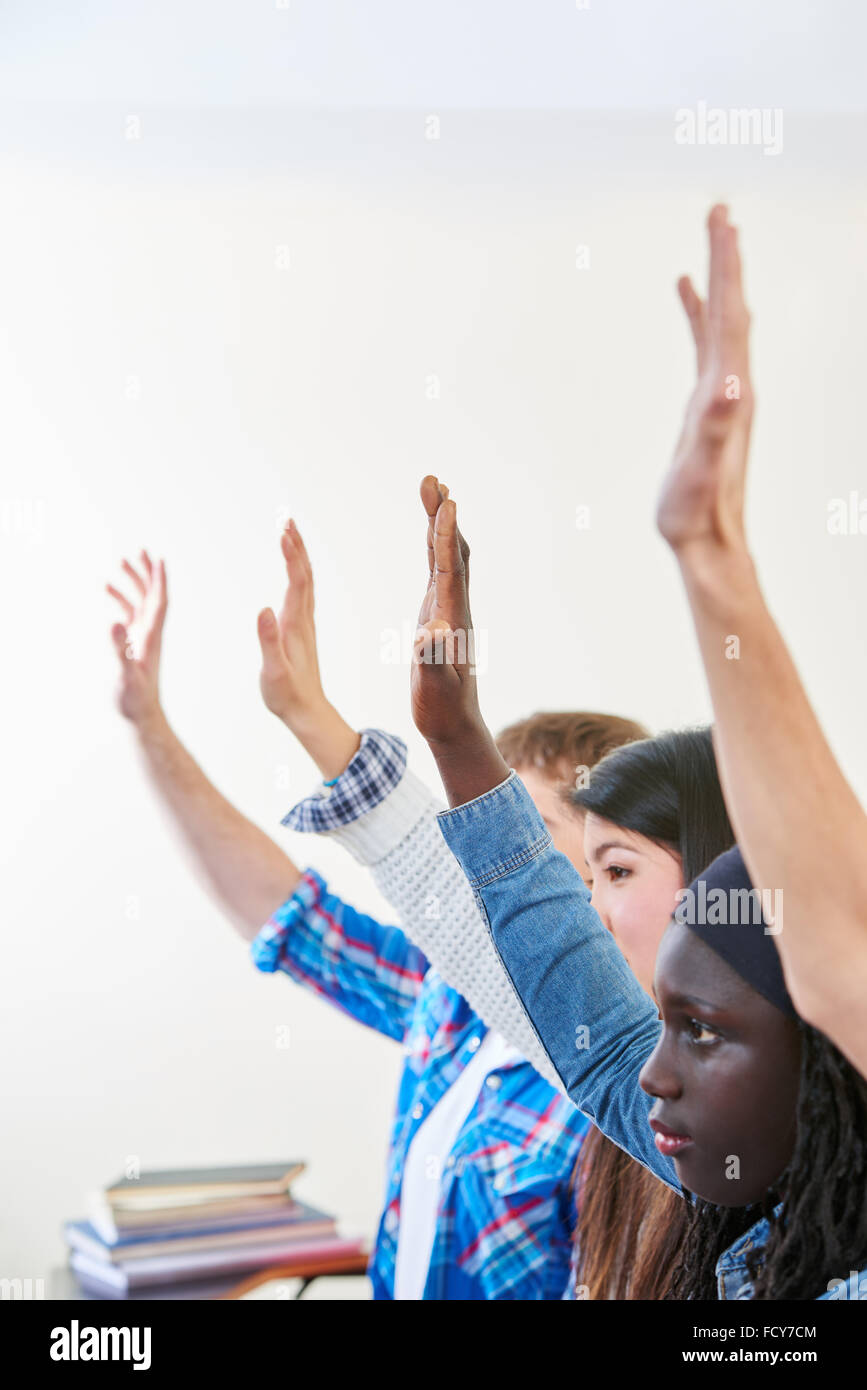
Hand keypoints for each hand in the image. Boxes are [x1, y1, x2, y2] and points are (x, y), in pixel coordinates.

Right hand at [107, 551, 167, 724]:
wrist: (142, 715)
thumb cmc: (135, 699)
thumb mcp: (126, 674)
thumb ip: (120, 649)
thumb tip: (114, 622)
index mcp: (152, 637)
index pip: (160, 601)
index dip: (160, 580)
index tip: (158, 558)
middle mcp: (150, 633)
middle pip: (152, 596)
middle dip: (147, 573)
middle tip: (140, 550)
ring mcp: (143, 638)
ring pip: (141, 603)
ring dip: (134, 583)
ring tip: (121, 563)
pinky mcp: (135, 645)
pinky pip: (130, 615)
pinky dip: (122, 600)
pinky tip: (109, 591)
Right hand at [257, 519, 328, 727]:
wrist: (306, 711)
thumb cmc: (286, 695)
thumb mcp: (273, 671)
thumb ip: (269, 641)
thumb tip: (264, 609)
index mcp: (295, 625)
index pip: (297, 581)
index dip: (291, 555)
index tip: (283, 530)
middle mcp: (303, 619)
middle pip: (305, 574)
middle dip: (296, 545)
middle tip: (286, 518)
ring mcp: (304, 623)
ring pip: (305, 581)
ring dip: (298, 555)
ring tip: (288, 533)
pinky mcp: (301, 629)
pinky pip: (302, 591)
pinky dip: (297, 571)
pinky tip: (292, 568)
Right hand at [411, 478, 506, 803]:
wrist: (454, 723)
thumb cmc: (442, 707)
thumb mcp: (434, 686)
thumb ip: (432, 658)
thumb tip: (433, 632)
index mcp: (452, 620)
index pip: (450, 570)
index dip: (446, 536)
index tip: (446, 501)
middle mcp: (454, 608)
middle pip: (452, 552)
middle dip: (443, 515)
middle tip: (433, 480)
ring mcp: (448, 610)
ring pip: (447, 557)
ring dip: (440, 524)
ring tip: (433, 492)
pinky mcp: (440, 616)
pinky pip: (439, 571)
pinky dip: (434, 547)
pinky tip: (430, 537)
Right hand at [656, 205, 753, 564]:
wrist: (709, 542)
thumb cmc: (697, 510)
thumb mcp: (700, 467)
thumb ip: (715, 426)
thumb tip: (727, 385)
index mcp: (731, 389)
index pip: (730, 314)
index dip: (725, 266)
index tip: (722, 219)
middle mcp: (734, 384)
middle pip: (733, 307)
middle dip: (727, 258)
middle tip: (720, 209)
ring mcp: (723, 393)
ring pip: (723, 321)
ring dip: (719, 279)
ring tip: (714, 238)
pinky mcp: (709, 405)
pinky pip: (706, 345)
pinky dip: (698, 314)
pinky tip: (688, 297)